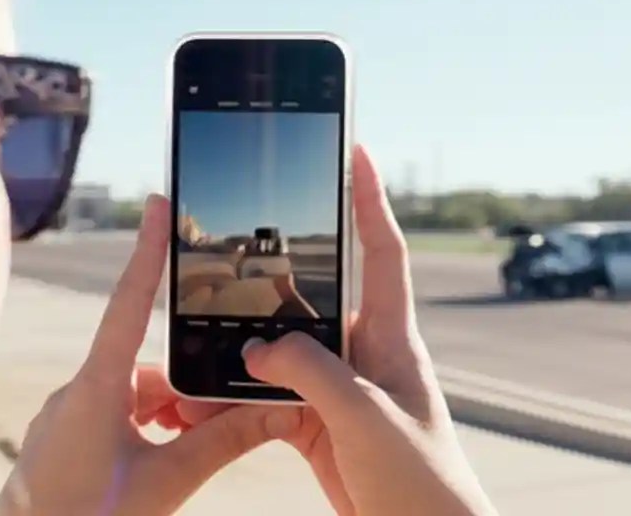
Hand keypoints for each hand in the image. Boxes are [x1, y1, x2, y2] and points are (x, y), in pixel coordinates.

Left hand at [0, 196, 300, 515]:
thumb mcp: (165, 484)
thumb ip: (223, 443)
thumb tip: (280, 411)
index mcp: (96, 387)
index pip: (130, 303)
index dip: (148, 251)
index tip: (160, 205)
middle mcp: (78, 392)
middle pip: (150, 367)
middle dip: (189, 391)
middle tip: (219, 423)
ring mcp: (68, 418)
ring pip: (136, 397)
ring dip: (171, 419)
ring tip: (190, 457)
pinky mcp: (65, 441)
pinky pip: (116, 419)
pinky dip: (148, 433)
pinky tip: (165, 463)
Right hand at [182, 146, 495, 515]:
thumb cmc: (424, 481)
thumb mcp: (366, 417)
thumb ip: (312, 373)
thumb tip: (257, 348)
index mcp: (392, 340)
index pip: (382, 251)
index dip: (370, 198)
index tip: (355, 149)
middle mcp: (366, 356)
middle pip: (316, 296)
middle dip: (276, 275)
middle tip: (237, 244)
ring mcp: (342, 391)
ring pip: (285, 350)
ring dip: (247, 344)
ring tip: (206, 327)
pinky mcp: (321, 426)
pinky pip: (272, 395)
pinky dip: (241, 393)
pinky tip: (211, 393)